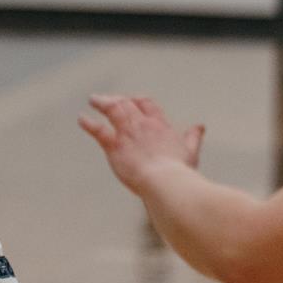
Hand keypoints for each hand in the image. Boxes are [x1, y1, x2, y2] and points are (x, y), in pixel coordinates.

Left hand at [79, 94, 205, 194]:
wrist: (167, 183)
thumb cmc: (180, 172)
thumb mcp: (190, 151)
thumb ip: (193, 137)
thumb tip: (200, 126)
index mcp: (160, 126)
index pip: (147, 105)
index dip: (139, 101)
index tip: (133, 100)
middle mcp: (143, 125)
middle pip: (127, 103)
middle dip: (118, 99)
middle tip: (108, 100)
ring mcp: (128, 134)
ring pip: (113, 110)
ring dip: (102, 102)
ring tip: (94, 100)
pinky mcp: (115, 146)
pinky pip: (98, 130)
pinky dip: (89, 123)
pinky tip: (82, 119)